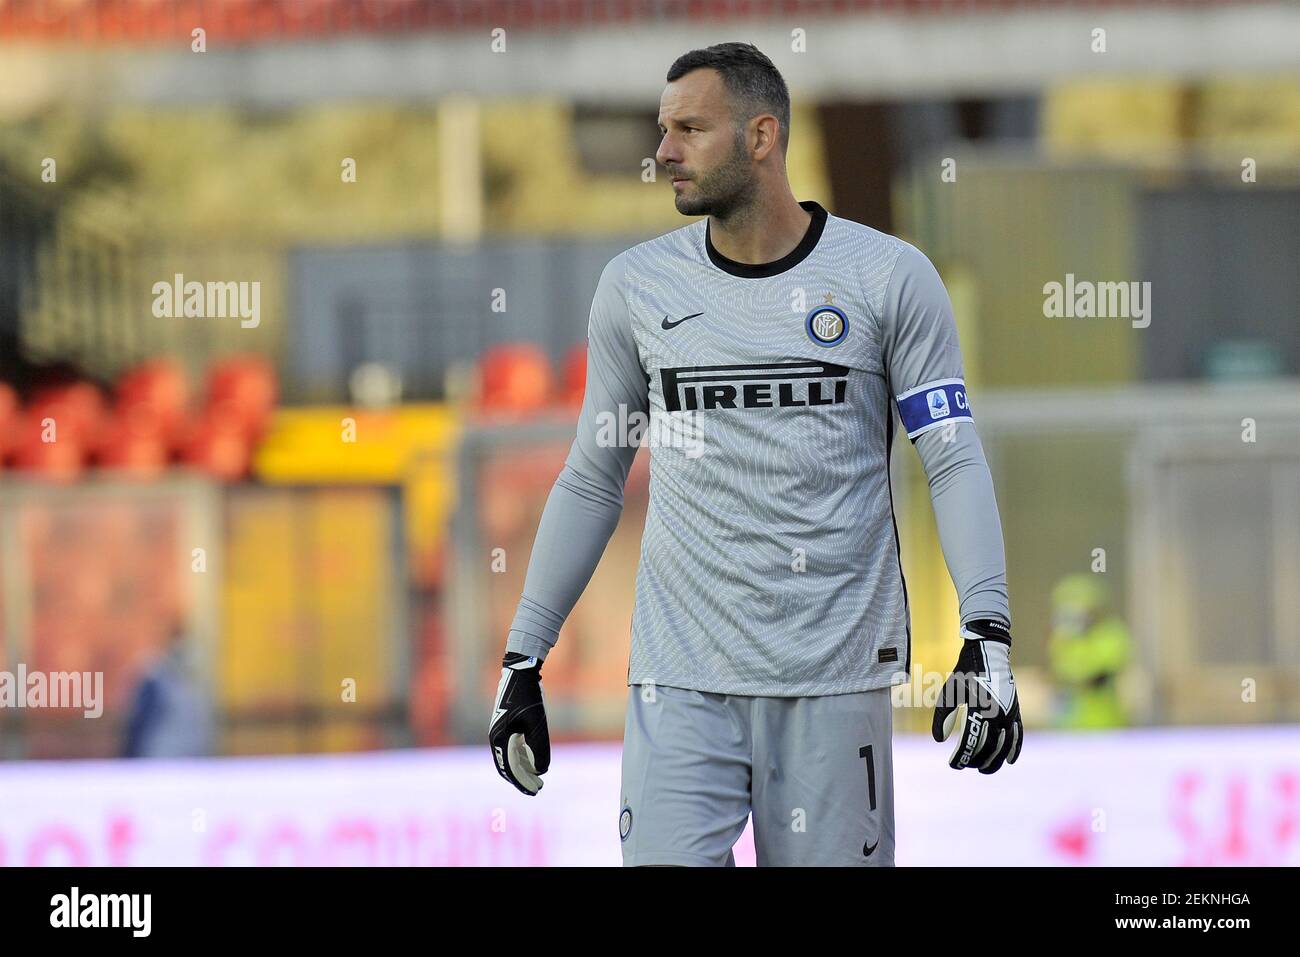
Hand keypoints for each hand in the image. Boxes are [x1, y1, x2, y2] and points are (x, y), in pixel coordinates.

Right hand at [489, 652, 550, 794]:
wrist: (520, 673)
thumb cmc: (528, 697)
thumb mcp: (536, 722)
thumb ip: (538, 747)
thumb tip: (540, 770)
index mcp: (500, 738)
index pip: (512, 768)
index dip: (523, 782)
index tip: (535, 791)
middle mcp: (497, 737)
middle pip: (508, 767)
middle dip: (522, 780)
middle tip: (537, 789)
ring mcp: (500, 732)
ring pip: (510, 759)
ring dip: (523, 770)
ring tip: (538, 779)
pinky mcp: (506, 726)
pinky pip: (512, 749)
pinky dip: (522, 759)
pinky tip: (534, 763)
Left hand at [932, 619, 1022, 773]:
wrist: (989, 652)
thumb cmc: (965, 672)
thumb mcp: (950, 691)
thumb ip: (943, 715)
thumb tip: (939, 740)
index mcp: (980, 708)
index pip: (973, 741)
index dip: (963, 756)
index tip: (954, 765)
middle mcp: (998, 713)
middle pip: (990, 747)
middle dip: (977, 761)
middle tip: (965, 766)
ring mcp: (1010, 713)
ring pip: (1005, 745)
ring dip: (995, 760)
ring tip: (983, 769)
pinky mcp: (1016, 711)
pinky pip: (1018, 735)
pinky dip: (1014, 749)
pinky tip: (1009, 761)